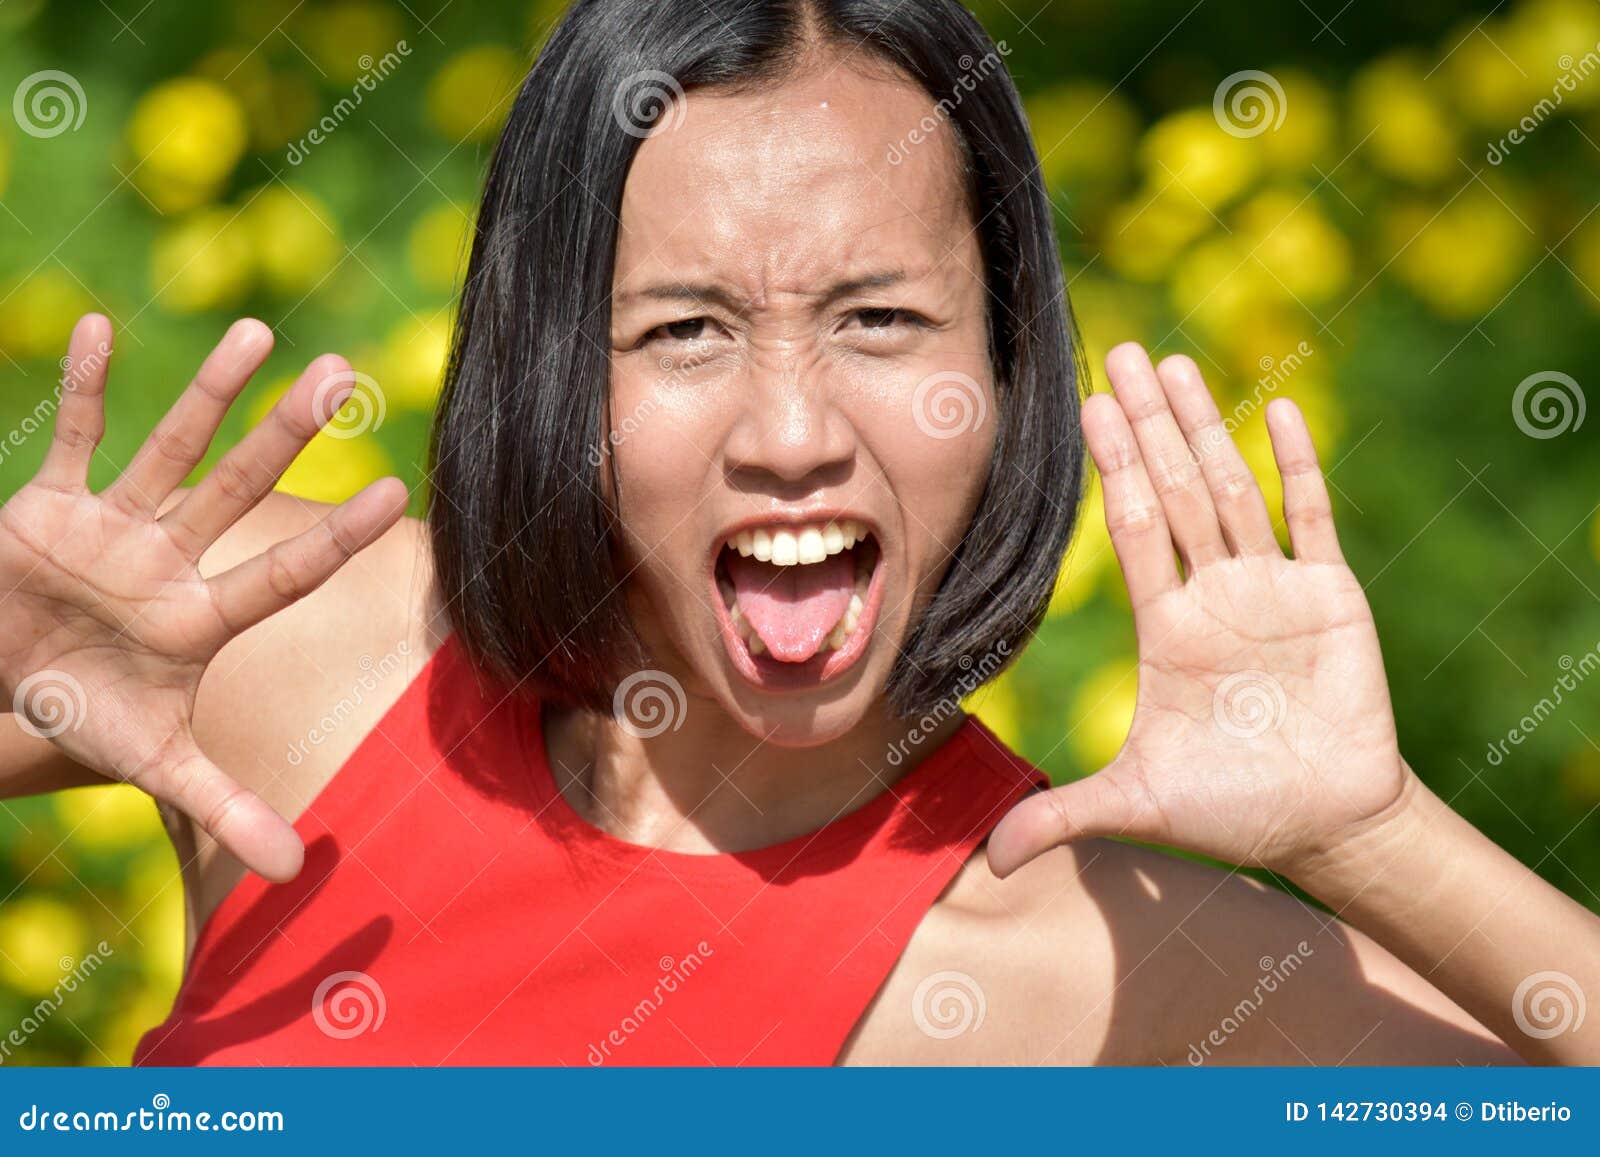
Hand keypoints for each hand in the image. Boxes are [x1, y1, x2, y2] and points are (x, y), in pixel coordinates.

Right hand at [0, 314, 407, 880]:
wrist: (2, 681)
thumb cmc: (87, 711)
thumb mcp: (154, 762)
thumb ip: (226, 805)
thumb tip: (302, 871)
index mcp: (203, 613)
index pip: (285, 569)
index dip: (336, 537)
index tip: (395, 492)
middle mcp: (173, 556)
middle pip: (241, 485)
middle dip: (288, 431)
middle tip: (346, 371)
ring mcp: (115, 524)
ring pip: (172, 445)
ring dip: (210, 389)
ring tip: (260, 328)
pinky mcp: (49, 505)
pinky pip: (70, 437)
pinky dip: (80, 386)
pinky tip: (98, 326)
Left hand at [988, 344, 1410, 878]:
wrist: (1325, 823)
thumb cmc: (1233, 810)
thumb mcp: (1137, 805)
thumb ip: (1063, 817)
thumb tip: (985, 862)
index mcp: (1166, 626)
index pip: (1131, 528)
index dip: (1110, 467)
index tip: (1083, 407)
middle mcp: (1212, 592)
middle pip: (1173, 489)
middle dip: (1146, 423)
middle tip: (1119, 351)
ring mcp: (1272, 587)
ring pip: (1232, 489)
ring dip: (1206, 426)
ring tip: (1174, 363)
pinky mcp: (1330, 595)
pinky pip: (1313, 517)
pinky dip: (1298, 465)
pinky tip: (1277, 408)